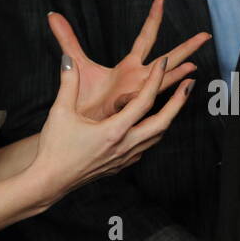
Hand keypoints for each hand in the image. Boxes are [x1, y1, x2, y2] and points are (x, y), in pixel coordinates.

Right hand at [28, 51, 194, 206]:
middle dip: (179, 102)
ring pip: (156, 137)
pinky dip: (153, 133)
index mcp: (113, 131)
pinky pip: (145, 148)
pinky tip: (148, 127)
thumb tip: (67, 60)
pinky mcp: (119, 166)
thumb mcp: (60, 111)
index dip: (156, 80)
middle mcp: (124, 146)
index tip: (166, 63)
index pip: (143, 102)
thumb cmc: (54, 148)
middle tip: (189, 85)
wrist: (50, 181)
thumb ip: (68, 82)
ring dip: (168, 118)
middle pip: (162, 123)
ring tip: (175, 104)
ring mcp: (124, 158)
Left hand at [47, 0, 209, 120]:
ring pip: (164, 79)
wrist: (77, 126)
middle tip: (205, 35)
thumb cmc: (83, 99)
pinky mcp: (133, 107)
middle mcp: (138, 78)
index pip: (145, 37)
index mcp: (129, 67)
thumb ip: (67, 38)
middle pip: (168, 57)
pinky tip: (181, 85)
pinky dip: (163, 88)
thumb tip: (52, 15)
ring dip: (179, 71)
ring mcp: (138, 93)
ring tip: (195, 64)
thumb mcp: (78, 63)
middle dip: (186, 47)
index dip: (153, 18)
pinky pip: (149, 95)